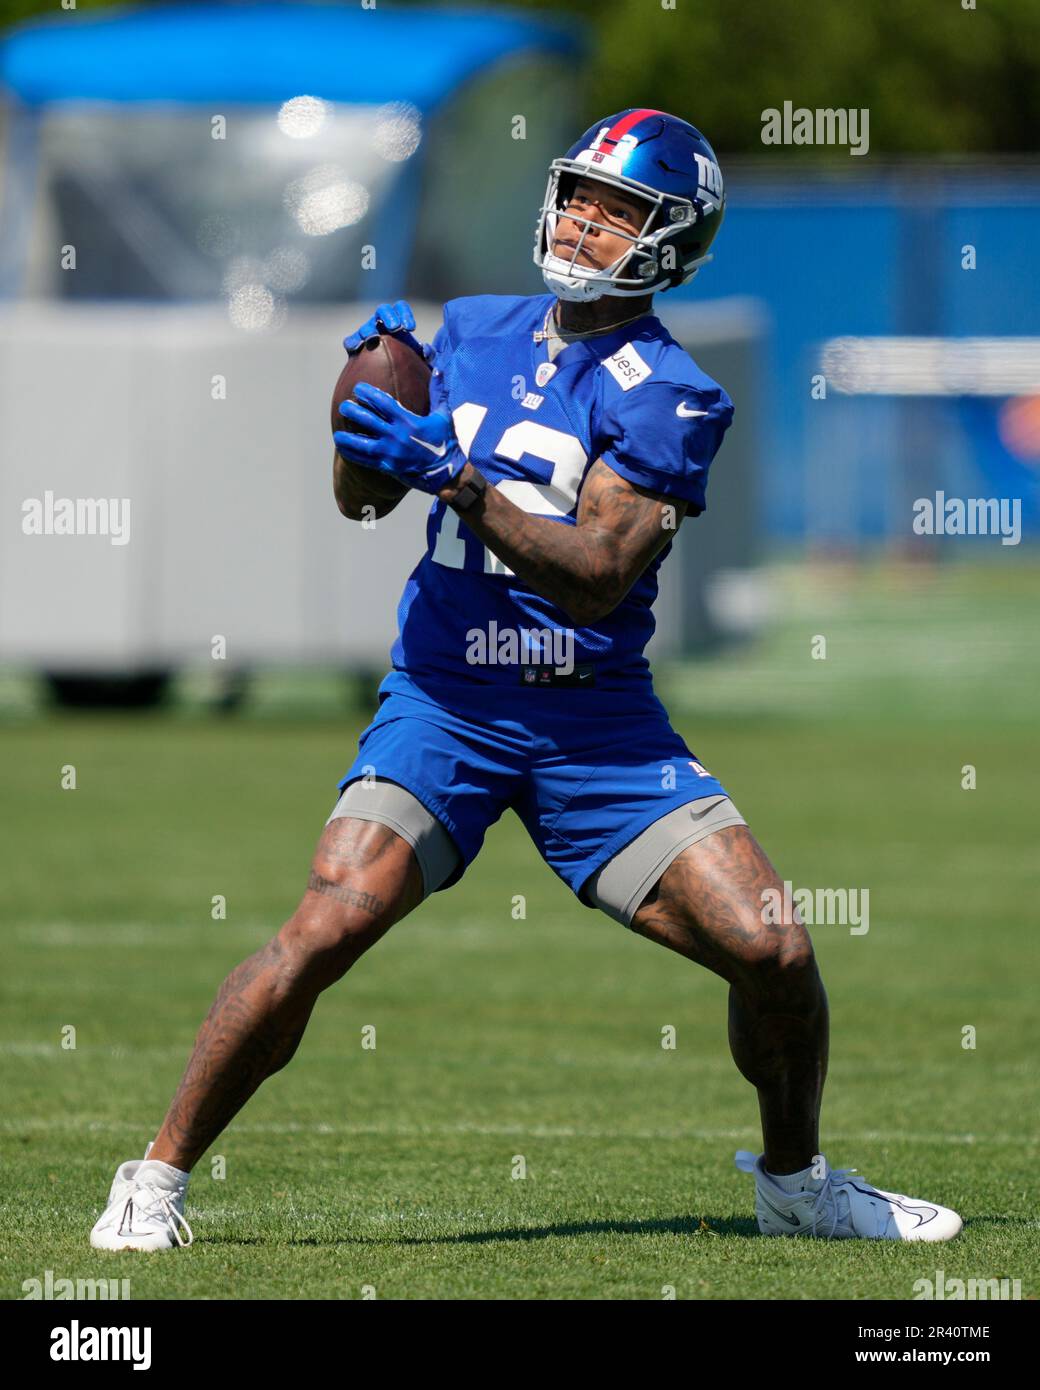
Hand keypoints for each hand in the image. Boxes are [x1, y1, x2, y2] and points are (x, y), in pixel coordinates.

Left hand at [334, 382, 464, 494]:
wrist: (447, 472)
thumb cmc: (445, 442)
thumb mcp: (444, 416)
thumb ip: (438, 393)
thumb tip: (439, 370)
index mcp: (409, 422)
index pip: (384, 403)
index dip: (369, 394)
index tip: (358, 388)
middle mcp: (397, 437)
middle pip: (369, 421)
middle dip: (353, 412)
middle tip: (343, 406)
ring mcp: (391, 453)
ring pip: (363, 444)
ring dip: (348, 439)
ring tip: (336, 434)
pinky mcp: (389, 467)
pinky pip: (367, 461)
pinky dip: (353, 455)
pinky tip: (343, 450)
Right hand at [342, 300, 433, 364]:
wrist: (389, 382)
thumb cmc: (406, 366)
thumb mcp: (420, 360)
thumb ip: (427, 354)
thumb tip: (426, 349)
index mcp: (397, 322)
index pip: (400, 308)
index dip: (405, 314)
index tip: (411, 328)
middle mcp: (381, 324)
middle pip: (382, 310)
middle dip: (388, 316)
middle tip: (395, 327)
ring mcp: (367, 333)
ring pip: (366, 326)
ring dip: (369, 329)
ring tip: (372, 337)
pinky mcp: (354, 346)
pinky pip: (350, 341)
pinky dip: (352, 342)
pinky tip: (355, 347)